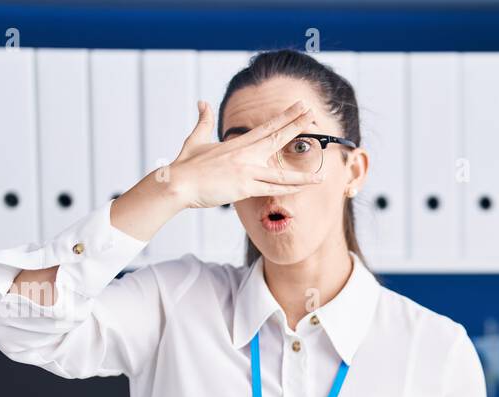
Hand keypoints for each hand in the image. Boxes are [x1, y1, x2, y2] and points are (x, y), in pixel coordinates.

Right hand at [168, 99, 325, 209]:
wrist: (177, 183)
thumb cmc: (185, 165)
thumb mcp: (196, 139)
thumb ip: (203, 121)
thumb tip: (202, 103)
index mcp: (237, 144)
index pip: (267, 127)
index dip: (285, 117)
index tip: (299, 107)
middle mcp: (245, 154)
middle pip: (276, 138)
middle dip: (296, 125)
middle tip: (312, 114)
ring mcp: (246, 171)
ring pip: (281, 173)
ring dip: (303, 175)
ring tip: (321, 175)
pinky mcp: (244, 188)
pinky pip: (271, 190)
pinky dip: (288, 190)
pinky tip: (301, 190)